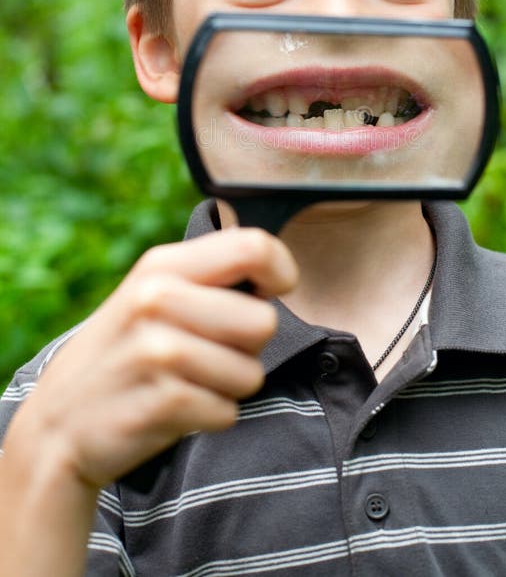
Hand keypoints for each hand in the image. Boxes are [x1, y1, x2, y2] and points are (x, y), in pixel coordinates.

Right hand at [6, 228, 296, 490]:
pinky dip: (209, 418)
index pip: (255, 247)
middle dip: (247, 346)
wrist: (58, 424)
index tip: (271, 293)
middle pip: (264, 321)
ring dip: (227, 387)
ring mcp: (157, 351)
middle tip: (206, 353)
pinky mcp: (162, 402)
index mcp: (163, 264)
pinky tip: (172, 409)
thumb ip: (210, 277)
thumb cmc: (124, 353)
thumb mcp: (152, 294)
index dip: (281, 271)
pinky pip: (228, 412)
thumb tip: (279, 273)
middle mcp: (158, 298)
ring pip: (251, 373)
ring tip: (184, 382)